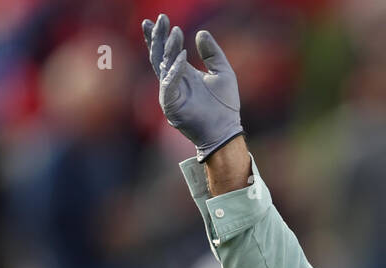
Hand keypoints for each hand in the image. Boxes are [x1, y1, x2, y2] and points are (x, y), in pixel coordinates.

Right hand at [142, 13, 241, 160]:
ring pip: (163, 66)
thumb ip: (212, 53)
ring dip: (169, 48)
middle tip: (160, 19)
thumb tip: (201, 33)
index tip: (159, 19)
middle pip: (160, 55)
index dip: (161, 36)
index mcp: (183, 73)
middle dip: (158, 37)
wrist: (226, 130)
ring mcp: (170, 93)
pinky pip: (169, 85)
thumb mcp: (223, 72)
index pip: (167, 51)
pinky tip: (181, 57)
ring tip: (175, 32)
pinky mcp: (171, 106)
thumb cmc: (225, 106)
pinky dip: (174, 70)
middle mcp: (174, 81)